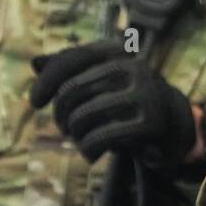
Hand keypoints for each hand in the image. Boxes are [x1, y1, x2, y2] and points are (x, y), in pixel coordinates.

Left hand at [29, 40, 196, 169]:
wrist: (171, 125)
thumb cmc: (124, 102)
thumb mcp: (100, 83)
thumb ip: (70, 72)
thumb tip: (35, 63)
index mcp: (117, 53)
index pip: (72, 59)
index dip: (48, 79)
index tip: (34, 101)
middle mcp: (131, 67)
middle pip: (71, 90)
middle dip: (60, 114)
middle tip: (66, 128)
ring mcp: (143, 94)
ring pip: (82, 115)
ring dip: (74, 135)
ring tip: (81, 140)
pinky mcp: (149, 123)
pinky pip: (100, 136)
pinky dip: (88, 149)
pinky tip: (91, 153)